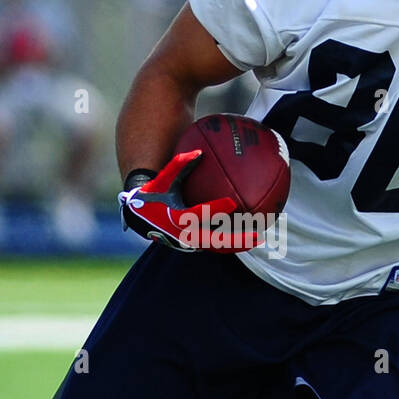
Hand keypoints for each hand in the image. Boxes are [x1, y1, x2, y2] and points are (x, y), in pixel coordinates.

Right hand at [119, 151, 257, 250]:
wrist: (140, 218)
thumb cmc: (154, 195)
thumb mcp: (163, 179)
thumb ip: (178, 165)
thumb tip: (199, 152)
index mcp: (177, 217)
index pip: (199, 214)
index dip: (215, 209)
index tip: (232, 203)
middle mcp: (185, 234)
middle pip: (216, 240)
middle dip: (236, 238)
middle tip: (256, 233)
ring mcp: (190, 242)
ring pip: (218, 246)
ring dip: (238, 244)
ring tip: (258, 238)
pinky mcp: (194, 245)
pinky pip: (215, 245)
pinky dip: (231, 243)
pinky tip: (247, 236)